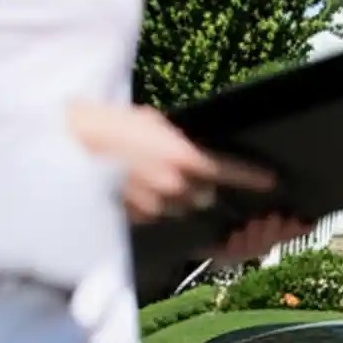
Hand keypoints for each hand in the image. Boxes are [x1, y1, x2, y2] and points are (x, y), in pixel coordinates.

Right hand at [68, 102, 312, 260]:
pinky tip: (134, 189)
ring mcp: (159, 205)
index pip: (231, 172)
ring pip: (181, 209)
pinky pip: (155, 216)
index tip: (270, 181)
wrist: (71, 142)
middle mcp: (178, 186)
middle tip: (176, 174)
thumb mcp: (155, 124)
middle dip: (197, 190)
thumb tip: (198, 156)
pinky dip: (150, 207)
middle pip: (206, 198)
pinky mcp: (139, 218)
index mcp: (186, 158)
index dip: (253, 178)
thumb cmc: (112, 126)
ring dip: (173, 200)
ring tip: (147, 178)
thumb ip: (182, 143)